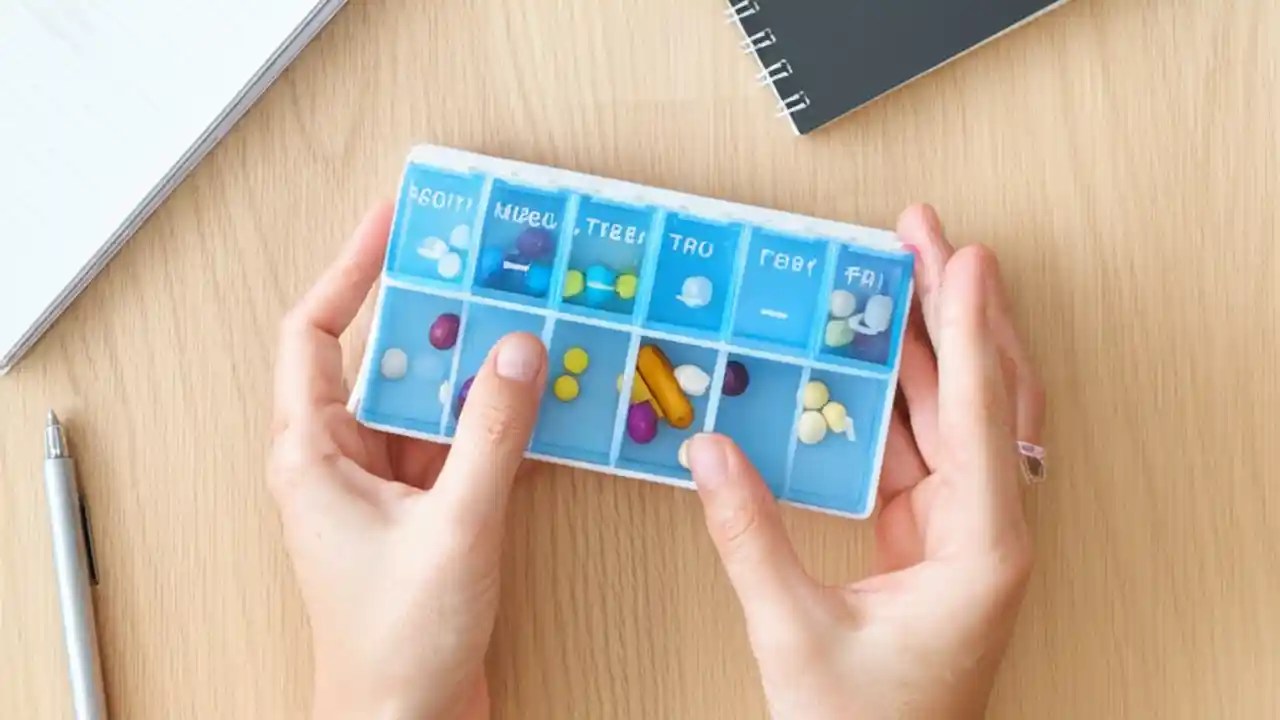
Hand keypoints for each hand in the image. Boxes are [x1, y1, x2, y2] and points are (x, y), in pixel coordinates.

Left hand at [268, 203, 547, 719]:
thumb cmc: (395, 646)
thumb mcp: (453, 526)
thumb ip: (491, 435)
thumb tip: (518, 352)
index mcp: (311, 453)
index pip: (312, 333)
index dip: (349, 270)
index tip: (394, 225)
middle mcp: (340, 462)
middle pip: (381, 359)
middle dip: (432, 312)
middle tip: (482, 266)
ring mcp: (383, 490)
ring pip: (427, 403)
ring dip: (471, 369)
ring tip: (521, 324)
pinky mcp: (424, 517)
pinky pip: (458, 448)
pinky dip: (495, 425)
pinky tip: (538, 405)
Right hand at [687, 204, 1045, 718]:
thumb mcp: (795, 634)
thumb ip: (748, 537)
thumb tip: (708, 450)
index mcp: (984, 550)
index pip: (980, 418)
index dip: (967, 331)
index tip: (962, 258)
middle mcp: (987, 530)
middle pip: (981, 396)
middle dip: (953, 310)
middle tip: (926, 238)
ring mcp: (961, 532)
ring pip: (953, 416)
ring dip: (926, 346)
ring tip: (896, 276)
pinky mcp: (931, 540)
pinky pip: (919, 449)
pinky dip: (895, 399)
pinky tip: (867, 360)